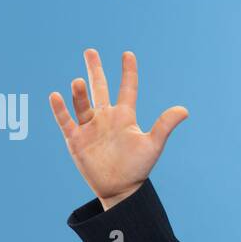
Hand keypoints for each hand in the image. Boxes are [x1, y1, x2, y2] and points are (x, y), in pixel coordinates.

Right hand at [49, 49, 188, 209]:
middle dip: (95, 70)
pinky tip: (56, 95)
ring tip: (79, 81)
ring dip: (80, 92)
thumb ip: (165, 125)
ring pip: (82, 103)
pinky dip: (60, 109)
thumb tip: (185, 110)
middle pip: (99, 88)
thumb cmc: (138, 168)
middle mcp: (106, 118)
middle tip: (90, 51)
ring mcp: (90, 127)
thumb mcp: (152, 144)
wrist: (120, 190)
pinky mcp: (76, 139)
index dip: (128, 72)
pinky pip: (66, 121)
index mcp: (125, 116)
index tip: (128, 54)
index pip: (127, 88)